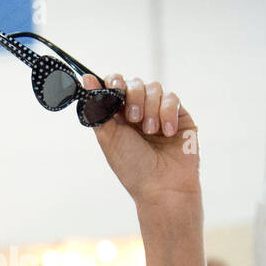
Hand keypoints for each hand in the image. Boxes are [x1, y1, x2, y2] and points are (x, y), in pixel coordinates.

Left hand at [81, 73, 200, 209]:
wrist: (162, 187)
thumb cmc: (133, 167)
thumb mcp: (108, 137)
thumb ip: (97, 106)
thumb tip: (85, 78)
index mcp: (118, 115)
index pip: (115, 85)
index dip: (114, 82)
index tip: (114, 89)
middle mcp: (139, 111)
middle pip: (135, 82)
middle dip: (133, 97)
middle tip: (133, 119)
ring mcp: (159, 112)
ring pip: (154, 87)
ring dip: (151, 108)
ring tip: (151, 131)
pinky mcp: (179, 116)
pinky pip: (172, 99)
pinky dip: (168, 113)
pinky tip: (167, 132)